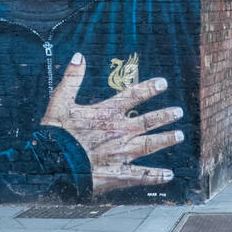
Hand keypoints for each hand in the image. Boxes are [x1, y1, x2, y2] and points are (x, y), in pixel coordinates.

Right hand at [41, 53, 183, 195]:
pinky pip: (142, 175)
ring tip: (179, 135)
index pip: (133, 96)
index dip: (149, 88)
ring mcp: (121, 153)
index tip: (163, 83)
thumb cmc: (56, 133)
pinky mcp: (119, 174)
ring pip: (150, 145)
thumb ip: (72, 78)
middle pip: (148, 121)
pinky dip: (157, 176)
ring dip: (166, 139)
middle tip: (178, 111)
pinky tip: (169, 175)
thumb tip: (79, 56)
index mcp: (106, 113)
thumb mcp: (60, 101)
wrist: (52, 163)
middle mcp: (119, 132)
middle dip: (165, 116)